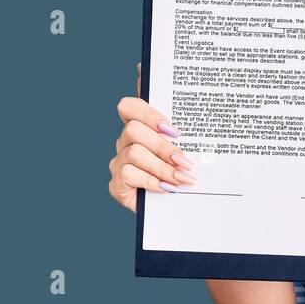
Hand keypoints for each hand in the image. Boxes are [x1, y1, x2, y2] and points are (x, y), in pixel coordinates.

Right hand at [107, 62, 196, 211]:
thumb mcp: (188, 147)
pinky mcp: (117, 184)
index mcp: (141, 127)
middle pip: (133, 129)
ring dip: (162, 166)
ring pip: (133, 152)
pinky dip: (151, 181)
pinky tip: (167, 188)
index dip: (149, 113)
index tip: (173, 128)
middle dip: (162, 145)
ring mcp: (119, 162)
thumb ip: (183, 124)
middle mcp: (126, 142)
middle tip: (185, 160)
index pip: (129, 106)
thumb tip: (183, 95)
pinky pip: (128, 174)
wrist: (178, 208)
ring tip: (183, 177)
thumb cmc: (183, 172)